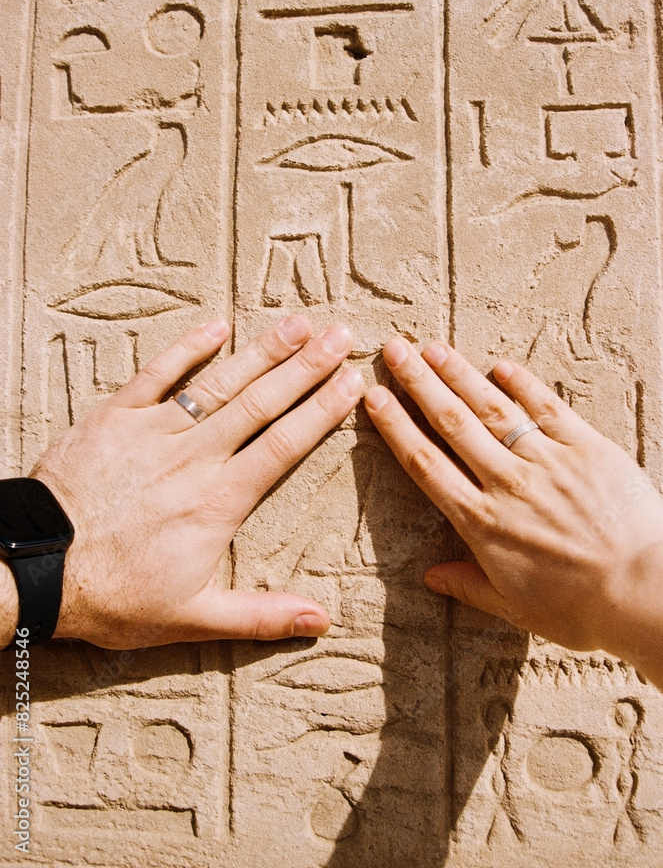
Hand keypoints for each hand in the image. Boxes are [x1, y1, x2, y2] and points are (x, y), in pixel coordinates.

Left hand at [26, 315, 362, 648]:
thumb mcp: (192, 618)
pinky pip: (157, 375)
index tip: (352, 382)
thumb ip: (262, 615)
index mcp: (219, 501)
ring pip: (219, 384)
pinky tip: (216, 327)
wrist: (35, 569)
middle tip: (342, 335)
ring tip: (299, 324)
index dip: (322, 411)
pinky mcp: (115, 418)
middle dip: (307, 368)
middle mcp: (194, 458)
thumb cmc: (113, 597)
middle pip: (262, 404)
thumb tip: (322, 620)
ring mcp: (154, 432)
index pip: (284, 446)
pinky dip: (186, 350)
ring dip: (262, 352)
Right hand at [364, 337, 662, 687]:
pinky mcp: (586, 448)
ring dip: (460, 375)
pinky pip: (547, 408)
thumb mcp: (517, 608)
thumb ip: (470, 586)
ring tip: (433, 348)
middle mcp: (507, 484)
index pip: (426, 464)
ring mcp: (547, 461)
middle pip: (452, 423)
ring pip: (492, 409)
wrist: (647, 592)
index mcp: (483, 522)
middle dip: (419, 383)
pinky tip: (500, 366)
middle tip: (395, 351)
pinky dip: (523, 384)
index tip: (376, 399)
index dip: (397, 427)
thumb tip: (432, 577)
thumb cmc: (584, 609)